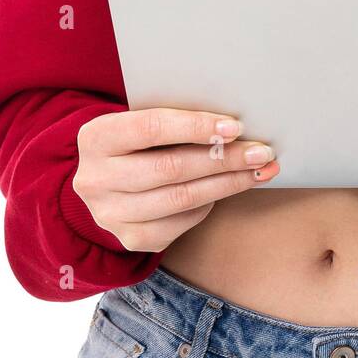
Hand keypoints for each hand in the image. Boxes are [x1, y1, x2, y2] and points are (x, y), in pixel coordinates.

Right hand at [72, 107, 279, 252]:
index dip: (196, 126)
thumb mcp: (140, 120)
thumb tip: (234, 124)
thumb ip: (174, 119)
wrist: (105, 180)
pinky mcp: (130, 238)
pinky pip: (181, 223)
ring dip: (227, 184)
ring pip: (181, 199)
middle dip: (223, 159)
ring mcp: (110, 214)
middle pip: (170, 168)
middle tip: (261, 152)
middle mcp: (96, 179)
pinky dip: (209, 204)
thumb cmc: (137, 140)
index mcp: (97, 137)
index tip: (235, 126)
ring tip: (260, 170)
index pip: (151, 128)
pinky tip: (228, 189)